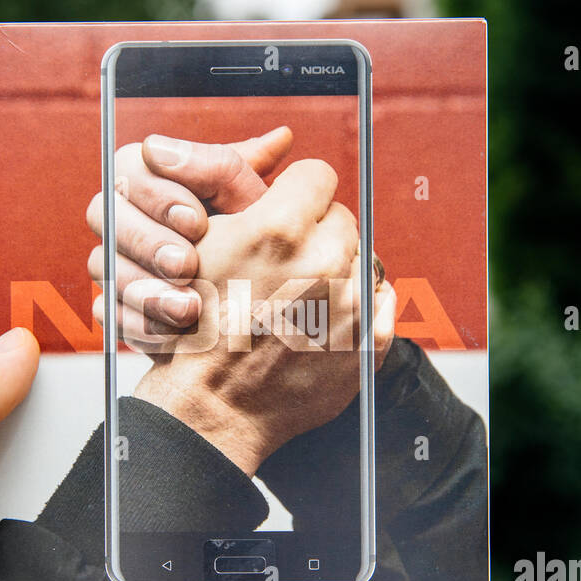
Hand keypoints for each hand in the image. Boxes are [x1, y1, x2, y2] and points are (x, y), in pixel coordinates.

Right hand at [86, 127, 293, 348]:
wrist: (246, 311)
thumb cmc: (250, 243)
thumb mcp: (251, 206)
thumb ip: (248, 175)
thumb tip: (282, 138)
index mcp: (149, 176)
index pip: (130, 166)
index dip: (160, 193)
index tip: (197, 220)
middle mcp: (122, 214)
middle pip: (105, 213)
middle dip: (148, 240)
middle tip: (187, 264)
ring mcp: (112, 261)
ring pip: (103, 266)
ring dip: (145, 287)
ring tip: (188, 307)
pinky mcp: (112, 305)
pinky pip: (107, 312)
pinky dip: (139, 323)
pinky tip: (172, 333)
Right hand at [133, 160, 397, 474]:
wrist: (211, 406)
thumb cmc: (197, 331)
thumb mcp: (203, 248)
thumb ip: (247, 205)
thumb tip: (278, 183)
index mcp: (280, 228)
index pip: (318, 175)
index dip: (298, 192)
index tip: (290, 210)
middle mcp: (323, 261)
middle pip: (342, 218)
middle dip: (317, 233)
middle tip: (287, 264)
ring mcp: (352, 305)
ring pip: (361, 257)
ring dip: (338, 269)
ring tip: (302, 297)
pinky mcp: (369, 342)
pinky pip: (382, 299)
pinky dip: (360, 303)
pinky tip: (327, 316)